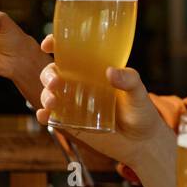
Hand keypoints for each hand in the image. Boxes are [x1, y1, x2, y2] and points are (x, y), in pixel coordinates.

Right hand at [34, 50, 164, 167]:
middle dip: (48, 75)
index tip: (48, 45)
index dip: (55, 45)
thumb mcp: (138, 92)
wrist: (142, 142)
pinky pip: (52, 117)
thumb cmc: (141, 111)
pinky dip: (44, 115)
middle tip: (55, 83)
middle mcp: (79, 85)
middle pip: (54, 73)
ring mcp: (73, 104)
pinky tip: (44, 115)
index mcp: (93, 71)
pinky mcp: (71, 123)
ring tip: (53, 102)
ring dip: (45, 95)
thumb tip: (110, 72)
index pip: (69, 53)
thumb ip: (129, 80)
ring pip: (50, 94)